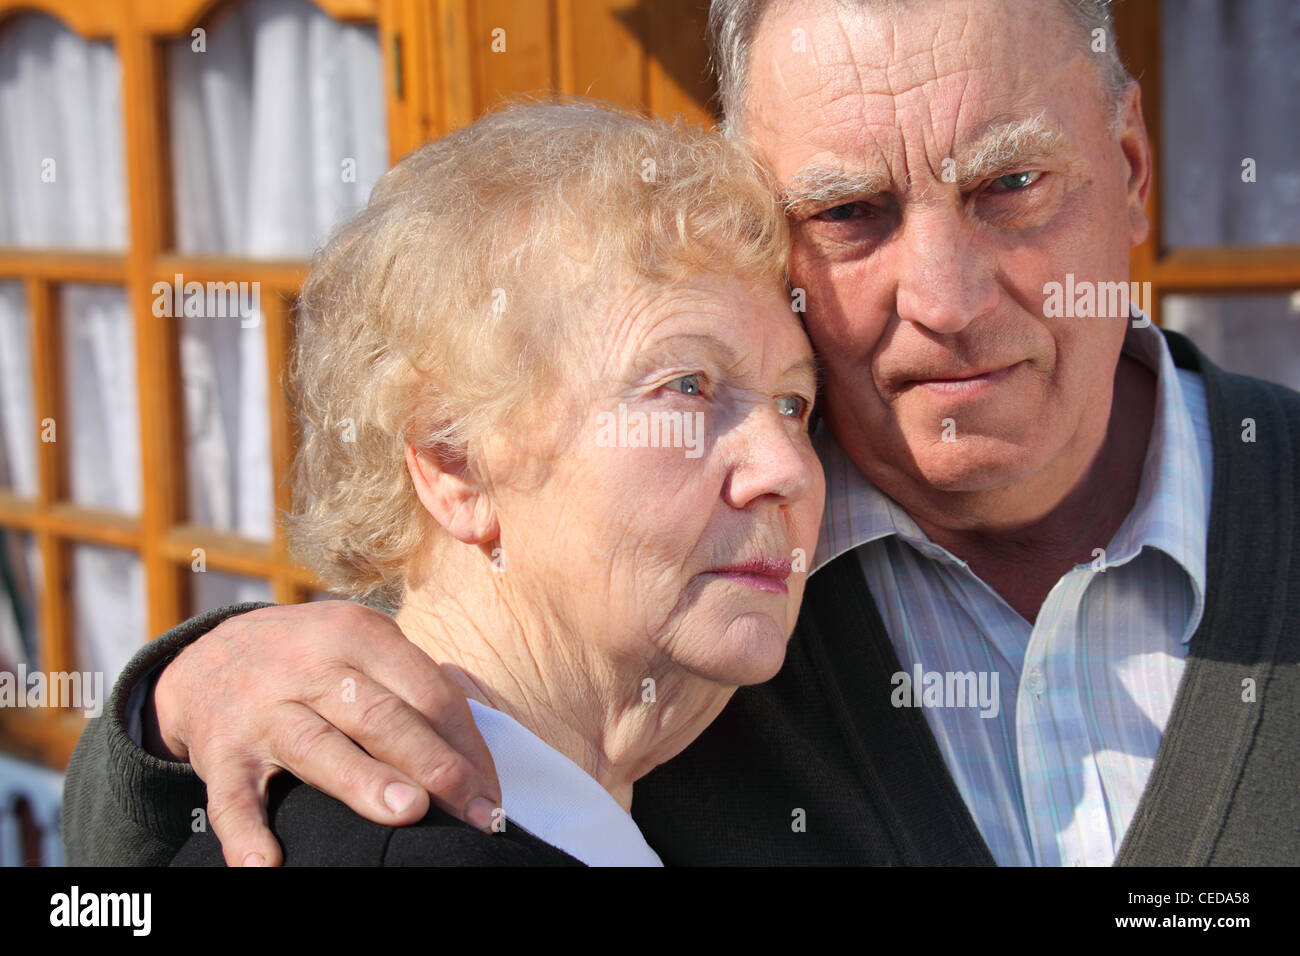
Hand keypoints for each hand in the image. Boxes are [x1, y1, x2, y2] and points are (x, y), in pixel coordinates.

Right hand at [142, 600, 501, 866]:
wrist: (207, 656)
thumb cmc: (314, 661)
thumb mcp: (363, 647)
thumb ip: (414, 688)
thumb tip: (475, 759)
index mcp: (361, 636)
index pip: (427, 693)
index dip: (465, 746)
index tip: (490, 796)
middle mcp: (312, 667)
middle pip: (380, 715)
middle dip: (431, 762)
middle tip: (470, 807)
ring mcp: (263, 710)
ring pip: (317, 745)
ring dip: (362, 780)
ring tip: (406, 812)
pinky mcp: (221, 752)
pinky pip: (232, 796)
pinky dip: (246, 832)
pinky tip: (266, 865)